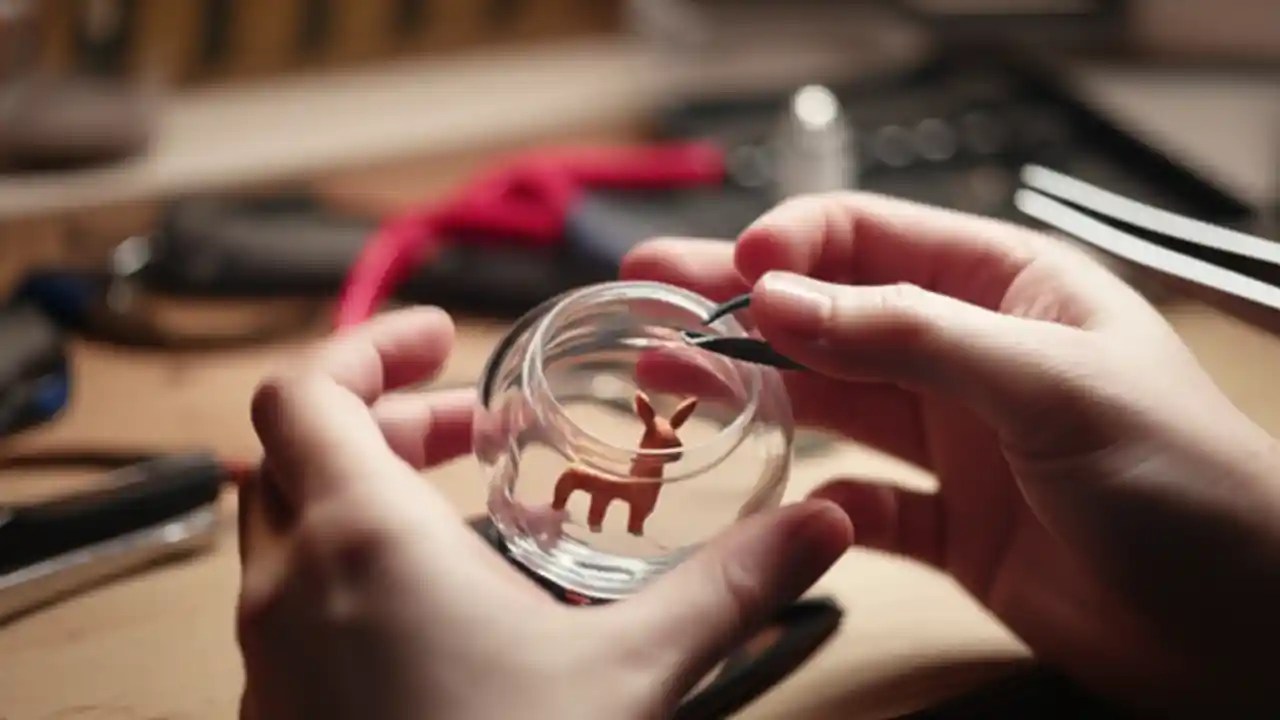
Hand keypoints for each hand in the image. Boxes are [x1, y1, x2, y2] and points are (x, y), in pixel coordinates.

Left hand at [236, 307, 851, 719]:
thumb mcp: (633, 672)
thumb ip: (729, 588)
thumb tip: (816, 525)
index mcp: (361, 542)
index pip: (306, 389)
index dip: (368, 343)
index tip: (440, 337)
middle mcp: (288, 586)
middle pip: (300, 447)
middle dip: (390, 414)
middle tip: (471, 420)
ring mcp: (268, 652)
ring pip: (287, 522)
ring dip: (361, 485)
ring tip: (456, 499)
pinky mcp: (279, 704)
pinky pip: (289, 597)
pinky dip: (344, 561)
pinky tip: (430, 603)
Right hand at [622, 193, 1279, 715]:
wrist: (1243, 630)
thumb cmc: (1187, 483)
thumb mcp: (1046, 383)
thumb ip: (907, 335)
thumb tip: (779, 295)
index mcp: (1007, 289)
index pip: (874, 236)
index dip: (794, 243)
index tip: (730, 269)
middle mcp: (971, 356)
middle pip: (831, 313)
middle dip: (739, 302)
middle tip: (650, 294)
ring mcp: (958, 441)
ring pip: (833, 401)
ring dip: (754, 387)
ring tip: (669, 374)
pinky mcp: (952, 525)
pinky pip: (861, 501)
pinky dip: (818, 503)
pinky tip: (787, 504)